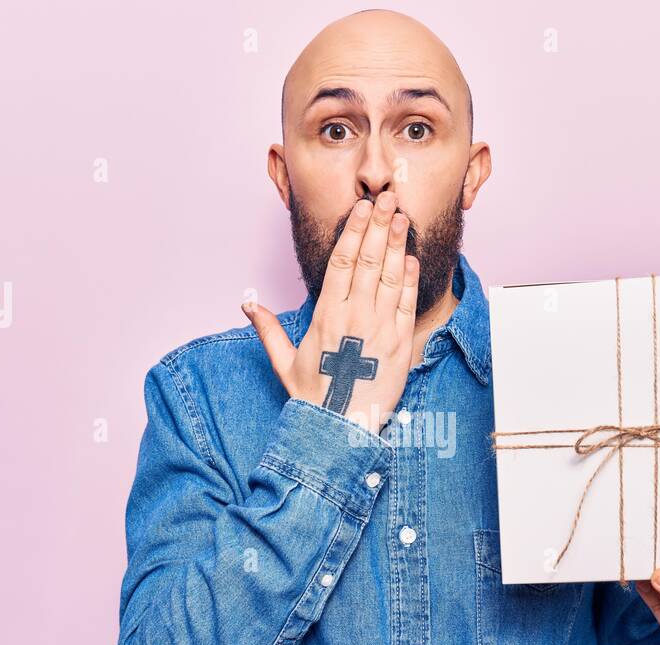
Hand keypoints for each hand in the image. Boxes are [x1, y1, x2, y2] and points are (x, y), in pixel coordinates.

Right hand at [242, 190, 419, 432]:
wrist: (340, 431)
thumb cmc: (312, 397)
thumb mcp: (283, 362)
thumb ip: (267, 328)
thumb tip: (247, 302)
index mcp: (326, 316)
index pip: (341, 262)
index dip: (353, 231)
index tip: (362, 209)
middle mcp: (354, 317)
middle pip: (368, 261)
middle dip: (379, 226)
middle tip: (387, 198)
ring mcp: (380, 330)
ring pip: (390, 277)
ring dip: (397, 244)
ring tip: (402, 218)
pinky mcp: (401, 345)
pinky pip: (407, 304)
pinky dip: (410, 279)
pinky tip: (411, 257)